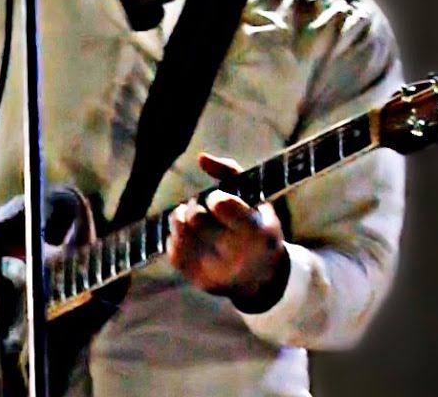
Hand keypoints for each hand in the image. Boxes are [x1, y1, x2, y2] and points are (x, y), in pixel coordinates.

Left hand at [167, 153, 289, 309]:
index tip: (220, 201)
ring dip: (181, 219)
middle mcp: (237, 256)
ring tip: (192, 219)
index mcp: (257, 233)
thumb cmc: (259, 229)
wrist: (264, 279)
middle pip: (196, 218)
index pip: (220, 204)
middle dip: (195, 207)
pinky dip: (176, 238)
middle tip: (203, 208)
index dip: (215, 198)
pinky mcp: (199, 281)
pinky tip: (189, 237)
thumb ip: (231, 172)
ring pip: (180, 233)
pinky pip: (173, 250)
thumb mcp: (258, 200)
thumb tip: (200, 157)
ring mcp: (216, 272)